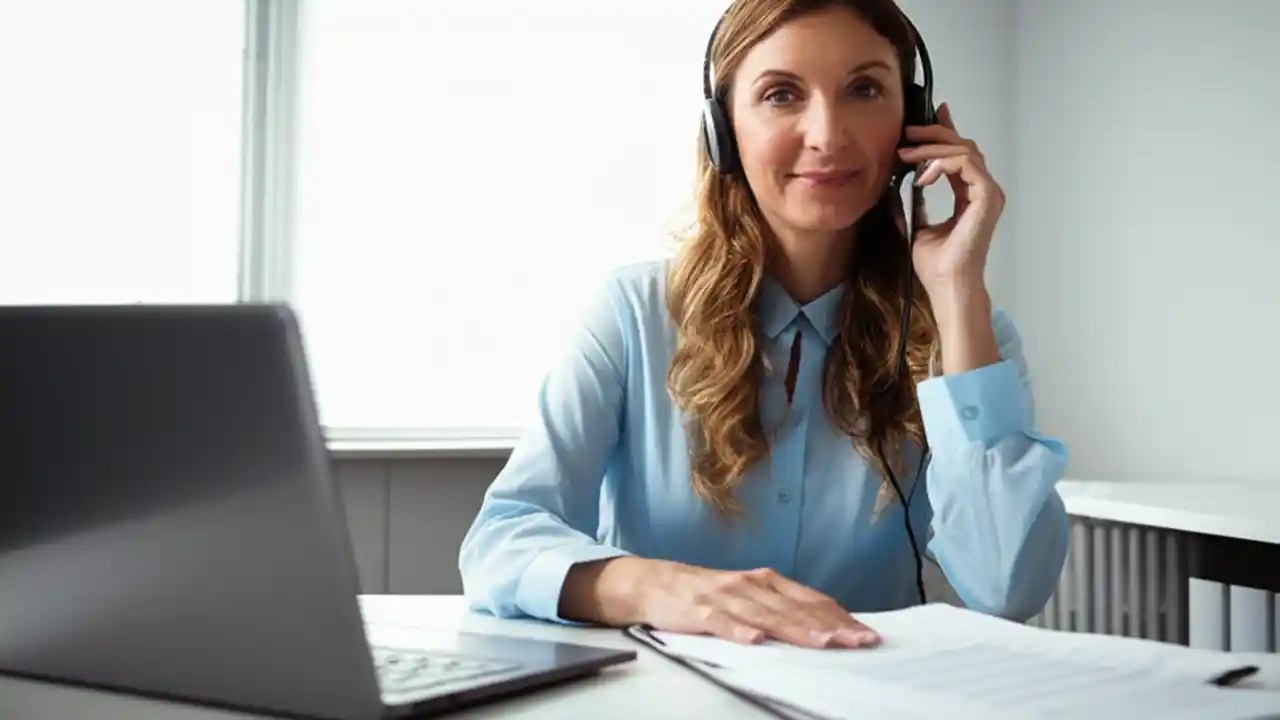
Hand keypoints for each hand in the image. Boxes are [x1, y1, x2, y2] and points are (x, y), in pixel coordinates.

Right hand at [562, 557, 880, 648]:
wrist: (652, 582)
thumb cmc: (704, 594)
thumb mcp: (746, 596)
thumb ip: (778, 609)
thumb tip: (821, 628)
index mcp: (765, 582)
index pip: (810, 600)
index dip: (840, 617)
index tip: (866, 634)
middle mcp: (750, 584)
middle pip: (796, 608)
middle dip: (831, 627)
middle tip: (859, 642)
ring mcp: (725, 596)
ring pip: (767, 615)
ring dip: (797, 629)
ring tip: (823, 643)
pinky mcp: (698, 609)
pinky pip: (721, 621)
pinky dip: (738, 630)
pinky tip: (755, 641)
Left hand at [894, 102, 1004, 299]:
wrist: (946, 284)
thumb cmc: (936, 264)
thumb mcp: (916, 225)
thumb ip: (912, 202)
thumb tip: (894, 184)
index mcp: (969, 195)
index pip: (959, 155)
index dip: (944, 133)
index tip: (923, 121)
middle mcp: (982, 191)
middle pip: (963, 146)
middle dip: (935, 133)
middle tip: (908, 131)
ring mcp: (987, 193)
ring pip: (964, 150)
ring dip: (933, 147)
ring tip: (907, 152)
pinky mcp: (986, 197)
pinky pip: (966, 164)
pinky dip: (942, 163)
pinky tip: (922, 174)